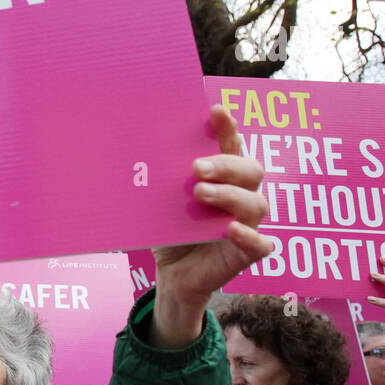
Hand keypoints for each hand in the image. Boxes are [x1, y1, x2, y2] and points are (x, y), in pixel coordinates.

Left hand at [150, 105, 272, 347]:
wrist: (173, 274)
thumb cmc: (170, 229)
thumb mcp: (159, 201)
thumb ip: (155, 179)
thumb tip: (122, 150)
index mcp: (222, 176)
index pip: (231, 145)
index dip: (227, 127)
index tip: (215, 111)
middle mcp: (240, 195)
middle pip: (250, 170)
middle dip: (225, 165)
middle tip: (195, 168)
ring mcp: (247, 223)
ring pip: (256, 203)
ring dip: (230, 195)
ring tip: (199, 193)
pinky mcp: (247, 252)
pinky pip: (261, 245)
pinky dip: (250, 237)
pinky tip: (231, 229)